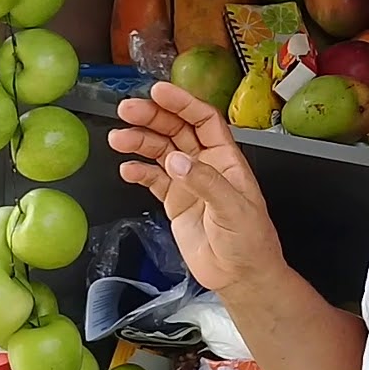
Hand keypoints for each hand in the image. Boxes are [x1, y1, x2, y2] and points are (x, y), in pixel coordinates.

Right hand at [109, 82, 284, 294]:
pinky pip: (153, 179)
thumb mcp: (233, 209)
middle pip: (176, 130)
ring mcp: (188, 182)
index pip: (203, 120)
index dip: (182, 103)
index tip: (158, 92)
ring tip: (118, 139)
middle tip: (127, 110)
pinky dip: (139, 172)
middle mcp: (205, 165)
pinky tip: (126, 169)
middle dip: (152, 117)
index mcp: (226, 159)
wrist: (241, 277)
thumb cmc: (250, 242)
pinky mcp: (174, 202)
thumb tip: (176, 160)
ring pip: (160, 151)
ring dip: (139, 142)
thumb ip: (205, 182)